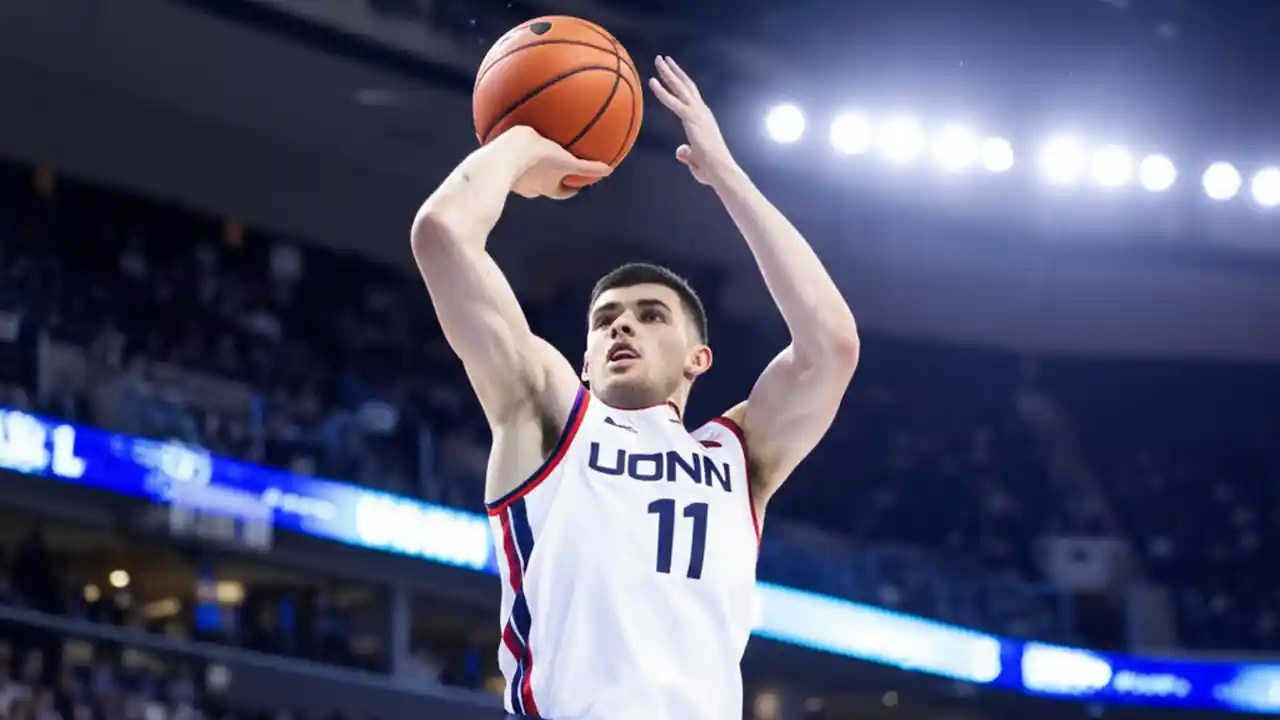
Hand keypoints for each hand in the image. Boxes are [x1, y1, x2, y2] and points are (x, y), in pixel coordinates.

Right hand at [502, 126, 612, 199]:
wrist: (503, 154)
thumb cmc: (536, 159)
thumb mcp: (566, 162)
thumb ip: (587, 169)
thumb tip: (610, 170)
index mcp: (546, 186)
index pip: (562, 192)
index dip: (571, 188)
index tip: (578, 184)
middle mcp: (530, 185)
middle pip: (545, 182)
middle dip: (552, 175)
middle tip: (560, 165)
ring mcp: (514, 176)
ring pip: (527, 170)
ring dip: (533, 163)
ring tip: (537, 148)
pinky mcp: (500, 163)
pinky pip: (511, 155)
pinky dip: (515, 149)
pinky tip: (515, 132)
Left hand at [649, 56, 739, 185]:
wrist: (722, 171)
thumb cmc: (711, 169)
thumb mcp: (696, 160)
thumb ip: (687, 154)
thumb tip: (681, 151)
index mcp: (704, 119)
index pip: (691, 96)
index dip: (681, 82)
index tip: (672, 72)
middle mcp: (702, 112)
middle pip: (686, 85)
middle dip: (674, 71)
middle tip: (662, 59)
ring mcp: (698, 114)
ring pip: (681, 87)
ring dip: (668, 73)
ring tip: (658, 60)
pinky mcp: (692, 119)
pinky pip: (674, 102)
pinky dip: (662, 91)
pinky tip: (652, 82)